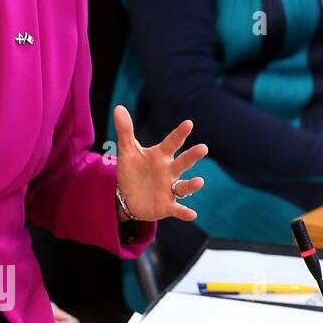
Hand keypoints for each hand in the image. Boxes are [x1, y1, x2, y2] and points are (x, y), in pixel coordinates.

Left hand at [112, 105, 206, 221]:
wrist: (129, 196)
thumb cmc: (133, 170)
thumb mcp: (127, 151)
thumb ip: (125, 131)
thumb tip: (119, 107)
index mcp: (161, 156)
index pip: (171, 143)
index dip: (179, 134)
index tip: (188, 123)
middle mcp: (169, 171)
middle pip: (183, 162)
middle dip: (192, 156)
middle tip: (203, 148)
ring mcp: (170, 189)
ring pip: (184, 186)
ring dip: (192, 184)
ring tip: (199, 181)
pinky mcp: (167, 205)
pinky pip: (177, 209)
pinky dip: (184, 212)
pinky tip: (192, 214)